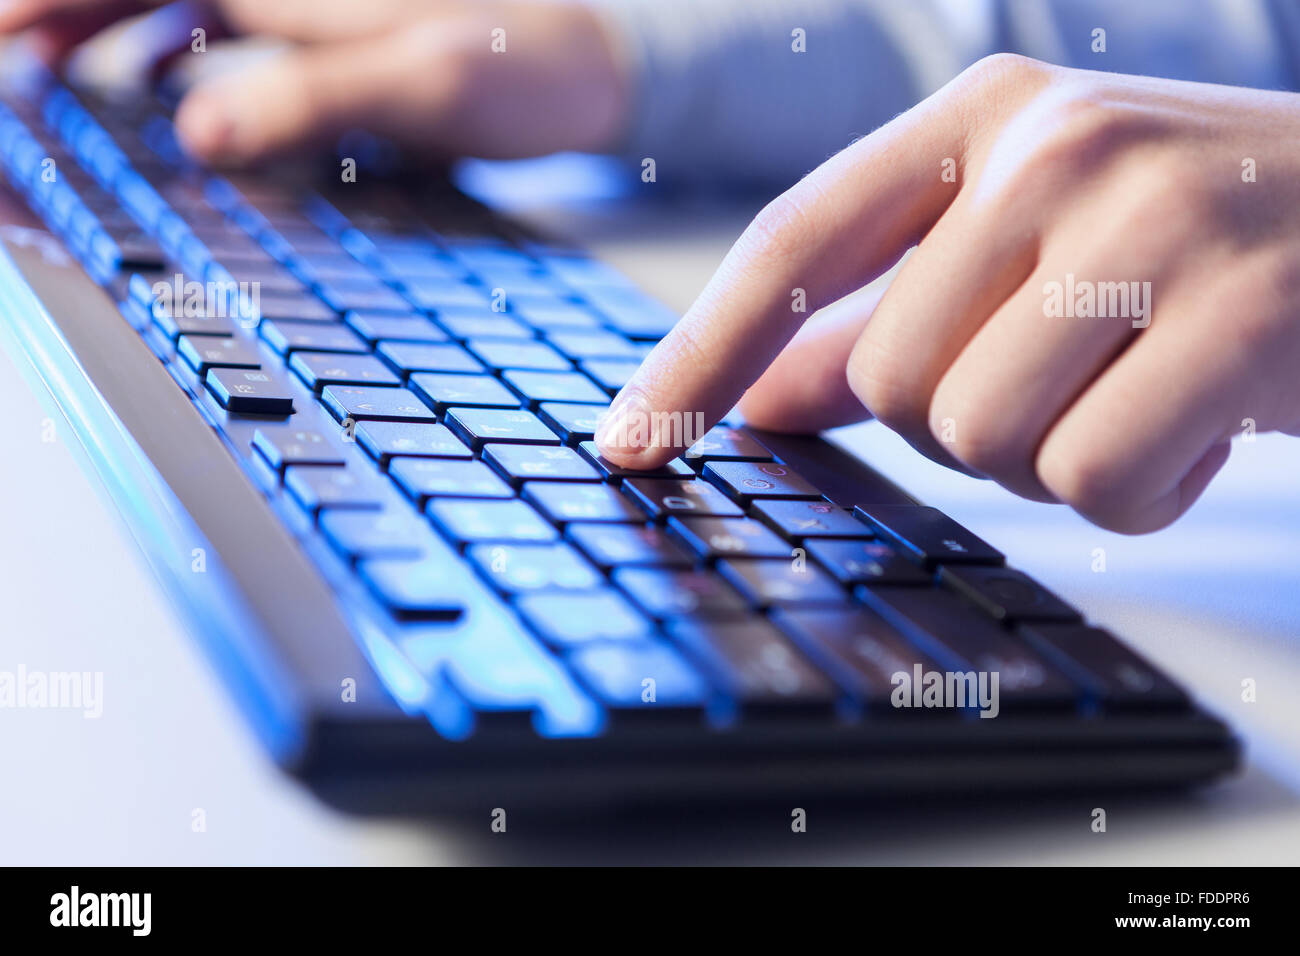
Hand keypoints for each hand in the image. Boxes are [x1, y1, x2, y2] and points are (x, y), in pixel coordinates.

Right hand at [0, 0, 627, 161]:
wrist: (595, 64)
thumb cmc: (525, 66)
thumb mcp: (422, 87)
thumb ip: (306, 98)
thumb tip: (196, 129)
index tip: (4, 35)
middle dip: (62, 8)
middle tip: (7, 62)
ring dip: (105, 23)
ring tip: (44, 68)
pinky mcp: (325, 18)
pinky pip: (219, 15)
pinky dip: (170, 40)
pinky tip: (159, 78)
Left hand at [596, 54, 1299, 532]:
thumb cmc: (1199, 242)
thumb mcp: (1034, 243)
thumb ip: (884, 314)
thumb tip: (760, 399)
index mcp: (989, 117)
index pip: (794, 241)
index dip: (697, 353)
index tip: (627, 442)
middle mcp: (1057, 146)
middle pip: (888, 378)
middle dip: (960, 425)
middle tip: (1070, 382)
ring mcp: (1154, 219)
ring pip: (981, 438)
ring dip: (1050, 459)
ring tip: (1141, 396)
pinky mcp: (1243, 314)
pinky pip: (1096, 483)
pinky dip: (1142, 492)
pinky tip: (1205, 425)